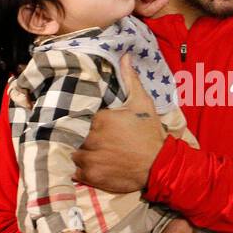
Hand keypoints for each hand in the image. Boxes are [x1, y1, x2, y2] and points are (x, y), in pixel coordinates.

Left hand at [72, 54, 164, 192]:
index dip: (83, 119)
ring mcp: (89, 159)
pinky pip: (75, 171)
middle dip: (79, 135)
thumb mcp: (142, 103)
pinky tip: (90, 165)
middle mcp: (91, 138)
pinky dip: (79, 169)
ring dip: (78, 152)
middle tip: (88, 137)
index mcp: (100, 119)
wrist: (159, 164)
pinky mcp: (91, 177)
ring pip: (72, 152)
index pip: (80, 116)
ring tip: (88, 151)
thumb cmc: (150, 133)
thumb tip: (125, 56)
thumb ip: (130, 80)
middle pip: (74, 135)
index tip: (88, 122)